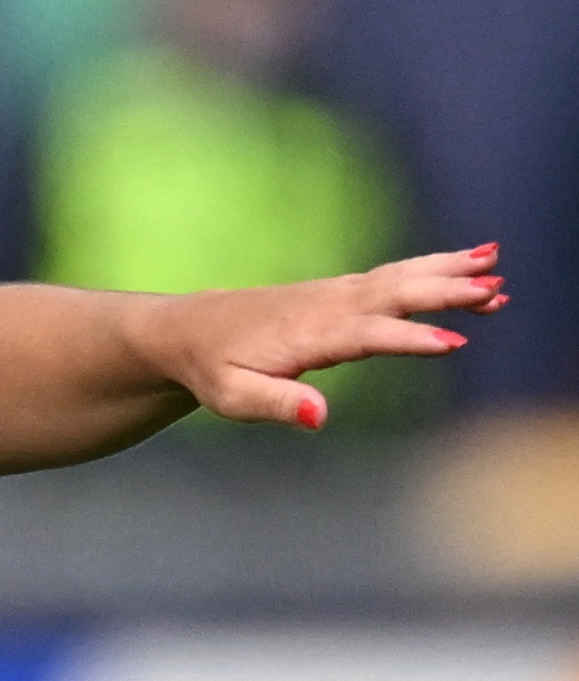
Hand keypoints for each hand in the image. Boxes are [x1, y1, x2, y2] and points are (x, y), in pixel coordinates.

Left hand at [138, 242, 503, 429]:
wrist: (185, 330)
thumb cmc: (211, 369)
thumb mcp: (232, 397)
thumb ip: (277, 404)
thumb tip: (318, 417)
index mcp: (310, 335)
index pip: (368, 335)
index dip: (409, 339)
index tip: (454, 340)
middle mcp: (328, 306)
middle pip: (394, 295)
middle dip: (444, 292)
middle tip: (496, 289)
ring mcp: (335, 294)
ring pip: (399, 278)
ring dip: (448, 271)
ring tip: (495, 264)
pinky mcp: (338, 292)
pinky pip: (392, 276)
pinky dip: (431, 267)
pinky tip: (466, 263)